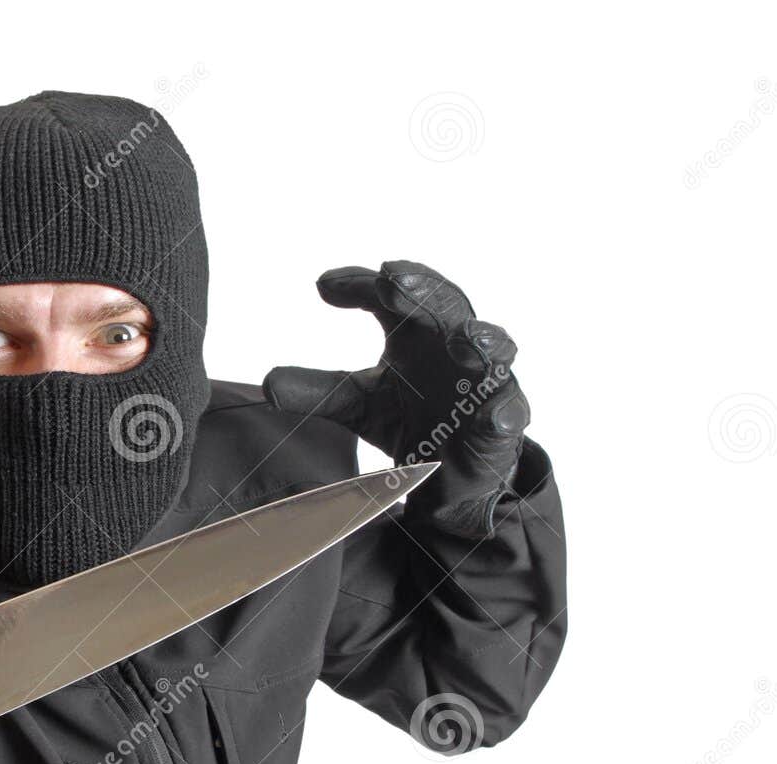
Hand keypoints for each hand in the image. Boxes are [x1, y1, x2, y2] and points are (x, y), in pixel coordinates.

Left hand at [264, 260, 529, 537]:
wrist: (448, 473)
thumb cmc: (409, 418)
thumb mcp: (357, 404)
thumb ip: (318, 392)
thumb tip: (267, 383)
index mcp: (415, 332)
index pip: (391, 294)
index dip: (361, 285)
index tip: (324, 285)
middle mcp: (453, 345)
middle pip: (445, 304)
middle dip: (423, 290)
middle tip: (393, 276)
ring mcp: (483, 381)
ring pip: (495, 350)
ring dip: (484, 341)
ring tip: (467, 341)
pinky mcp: (502, 422)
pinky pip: (509, 413)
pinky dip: (505, 412)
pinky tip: (497, 415)